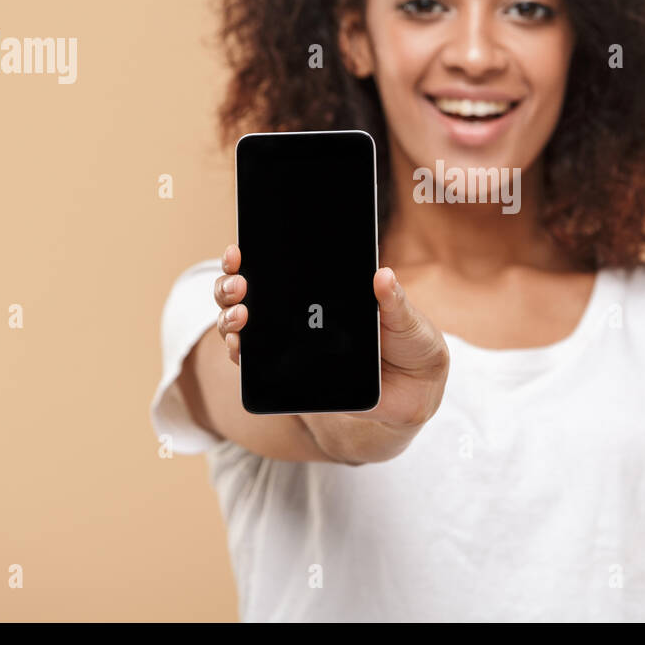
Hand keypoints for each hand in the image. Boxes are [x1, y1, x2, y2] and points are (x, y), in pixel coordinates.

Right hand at [214, 244, 449, 426]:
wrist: (415, 392)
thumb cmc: (411, 344)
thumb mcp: (408, 320)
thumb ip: (393, 301)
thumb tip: (382, 275)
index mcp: (325, 289)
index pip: (279, 265)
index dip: (249, 257)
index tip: (238, 251)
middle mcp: (300, 312)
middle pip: (247, 292)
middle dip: (230, 285)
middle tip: (239, 286)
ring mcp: (290, 343)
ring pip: (242, 325)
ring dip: (229, 318)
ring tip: (240, 316)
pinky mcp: (290, 376)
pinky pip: (254, 364)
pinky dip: (241, 355)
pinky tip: (240, 348)